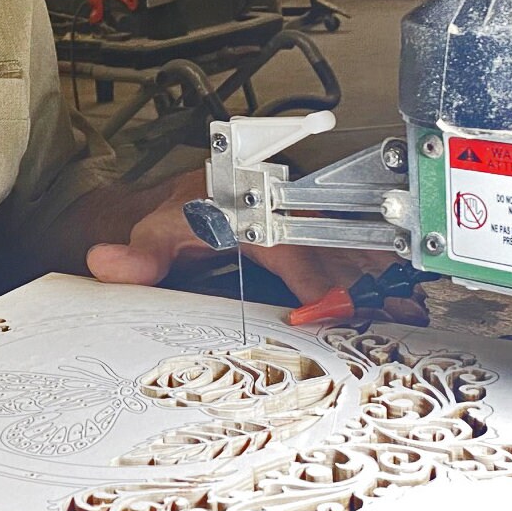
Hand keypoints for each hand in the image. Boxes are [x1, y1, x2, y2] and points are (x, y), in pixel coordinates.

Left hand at [86, 176, 425, 322]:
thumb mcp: (156, 230)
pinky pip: (355, 249)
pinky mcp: (320, 229)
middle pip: (332, 248)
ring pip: (350, 247)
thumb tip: (106, 263)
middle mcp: (284, 210)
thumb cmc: (185, 212)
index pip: (290, 247)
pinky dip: (377, 272)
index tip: (328, 311)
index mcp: (251, 209)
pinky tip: (397, 297)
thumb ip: (138, 254)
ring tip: (404, 311)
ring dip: (375, 280)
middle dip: (360, 285)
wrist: (196, 194)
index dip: (312, 280)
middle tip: (389, 316)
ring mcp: (305, 218)